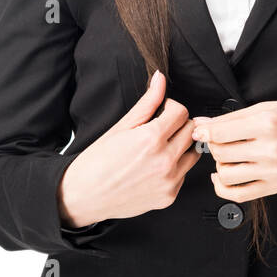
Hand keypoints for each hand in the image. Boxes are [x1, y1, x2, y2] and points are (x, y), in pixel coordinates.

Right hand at [57, 70, 201, 226]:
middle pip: (191, 131)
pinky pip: (184, 174)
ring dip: (181, 147)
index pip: (182, 112)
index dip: (171, 108)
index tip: (161, 112)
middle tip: (160, 130)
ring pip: (193, 153)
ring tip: (159, 149)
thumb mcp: (121, 127)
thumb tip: (160, 79)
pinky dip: (175, 168)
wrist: (82, 197)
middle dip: (178, 126)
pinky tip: (155, 167)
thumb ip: (147, 102)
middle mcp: (164, 161)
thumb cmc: (97, 161)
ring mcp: (169, 181)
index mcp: (151, 139)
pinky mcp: (169, 196)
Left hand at [192, 100, 276, 202]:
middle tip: (222, 139)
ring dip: (220, 164)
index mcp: (268, 123)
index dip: (204, 131)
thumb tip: (202, 123)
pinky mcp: (276, 186)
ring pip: (226, 173)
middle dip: (215, 144)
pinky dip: (223, 187)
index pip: (220, 132)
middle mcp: (271, 148)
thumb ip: (233, 117)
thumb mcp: (268, 107)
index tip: (201, 130)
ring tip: (229, 156)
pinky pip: (238, 194)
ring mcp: (274, 170)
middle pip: (221, 152)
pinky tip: (223, 176)